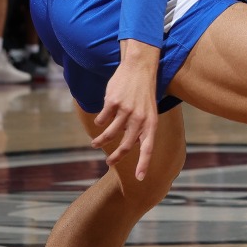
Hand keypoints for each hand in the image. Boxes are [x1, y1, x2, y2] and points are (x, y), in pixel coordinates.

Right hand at [94, 42, 161, 179]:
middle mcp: (140, 118)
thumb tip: (134, 145)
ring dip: (101, 140)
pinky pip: (103, 118)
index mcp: (151, 122)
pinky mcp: (114, 102)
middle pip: (126, 144)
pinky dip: (99, 121)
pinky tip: (99, 121)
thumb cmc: (144, 91)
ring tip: (95, 144)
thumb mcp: (149, 110)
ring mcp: (126, 110)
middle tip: (109, 162)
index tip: (140, 178)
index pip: (148, 147)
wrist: (140, 67)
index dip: (144, 163)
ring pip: (110, 133)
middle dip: (116, 156)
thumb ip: (142, 127)